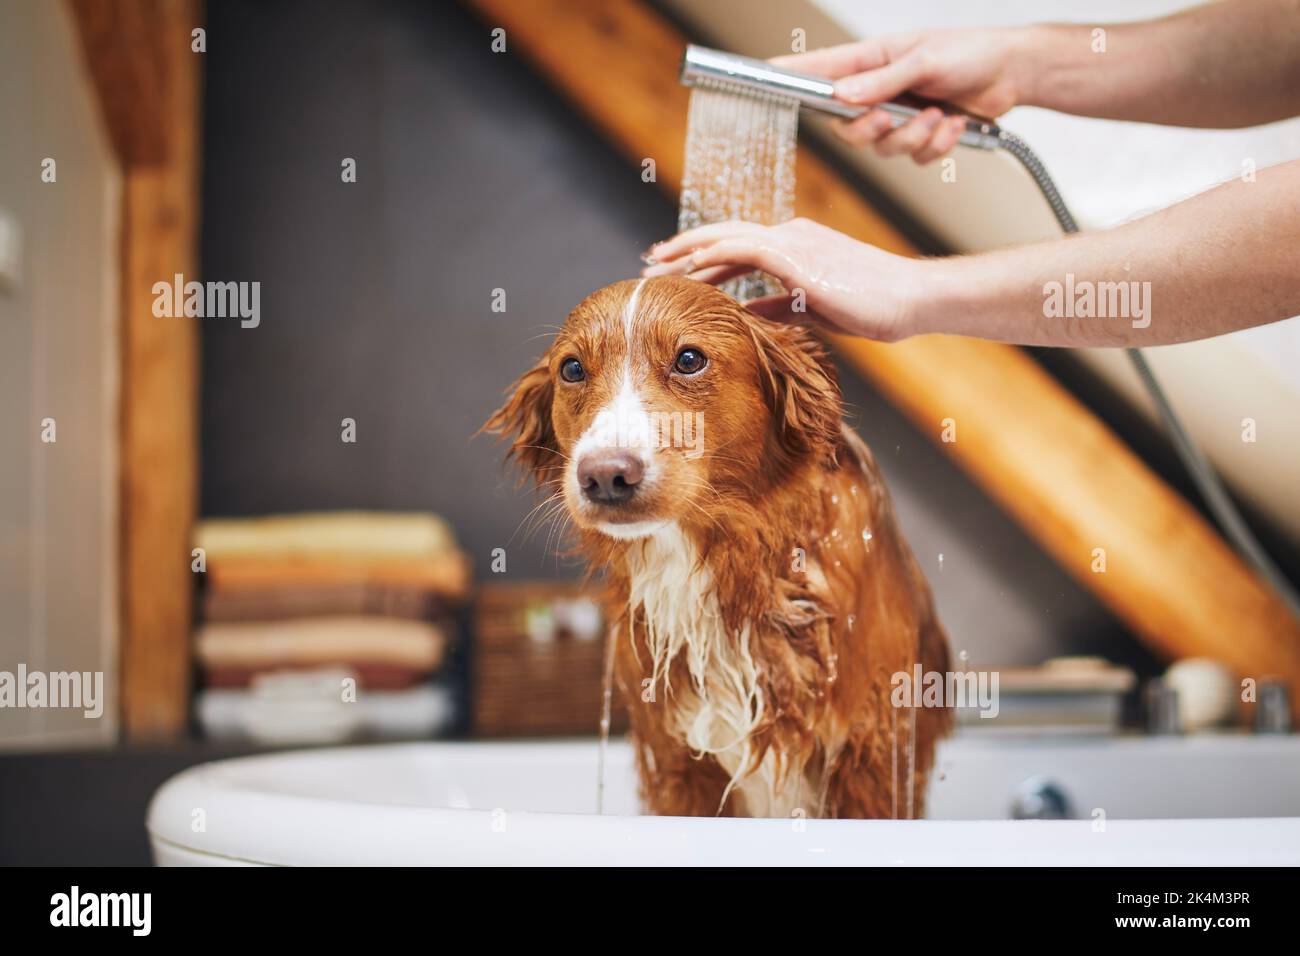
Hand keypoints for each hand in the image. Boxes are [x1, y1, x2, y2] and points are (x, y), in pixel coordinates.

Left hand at [641, 218, 925, 341]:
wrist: (912, 298)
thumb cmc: (874, 305)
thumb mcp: (815, 308)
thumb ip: (779, 305)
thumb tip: (747, 311)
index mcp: (795, 246)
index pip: (737, 245)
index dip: (701, 255)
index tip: (671, 268)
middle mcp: (791, 236)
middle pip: (724, 236)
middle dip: (683, 248)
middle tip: (650, 261)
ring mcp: (795, 243)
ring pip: (728, 237)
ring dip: (689, 250)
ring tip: (658, 264)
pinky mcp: (801, 257)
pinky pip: (748, 249)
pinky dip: (718, 253)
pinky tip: (693, 267)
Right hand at [773, 28, 1030, 162]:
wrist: (1012, 73)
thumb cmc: (970, 52)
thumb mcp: (924, 60)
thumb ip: (882, 81)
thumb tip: (842, 96)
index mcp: (871, 61)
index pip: (819, 69)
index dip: (789, 74)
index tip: (761, 74)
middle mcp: (878, 90)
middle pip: (845, 127)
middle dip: (870, 131)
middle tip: (891, 119)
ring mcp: (898, 115)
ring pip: (882, 149)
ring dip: (914, 137)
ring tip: (939, 115)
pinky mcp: (919, 136)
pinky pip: (913, 158)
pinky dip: (936, 145)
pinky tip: (954, 124)